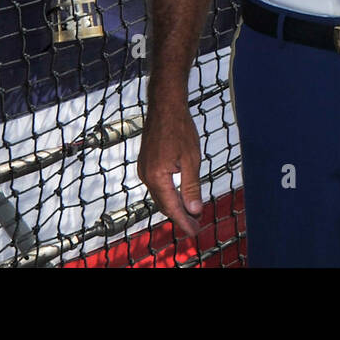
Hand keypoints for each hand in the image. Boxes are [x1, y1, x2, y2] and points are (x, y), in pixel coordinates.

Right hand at [137, 104, 203, 236]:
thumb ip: (191, 186)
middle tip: (195, 227)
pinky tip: (179, 196)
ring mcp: (144, 170)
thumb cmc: (180, 128)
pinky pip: (157, 186)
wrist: (165, 106)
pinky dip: (168, 194)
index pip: (172, 207)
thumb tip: (194, 210)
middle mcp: (147, 176)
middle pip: (164, 204)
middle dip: (180, 217)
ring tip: (190, 215)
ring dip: (174, 206)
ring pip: (160, 195)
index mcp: (157, 177)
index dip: (184, 222)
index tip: (194, 232)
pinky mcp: (146, 164)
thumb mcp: (191, 159)